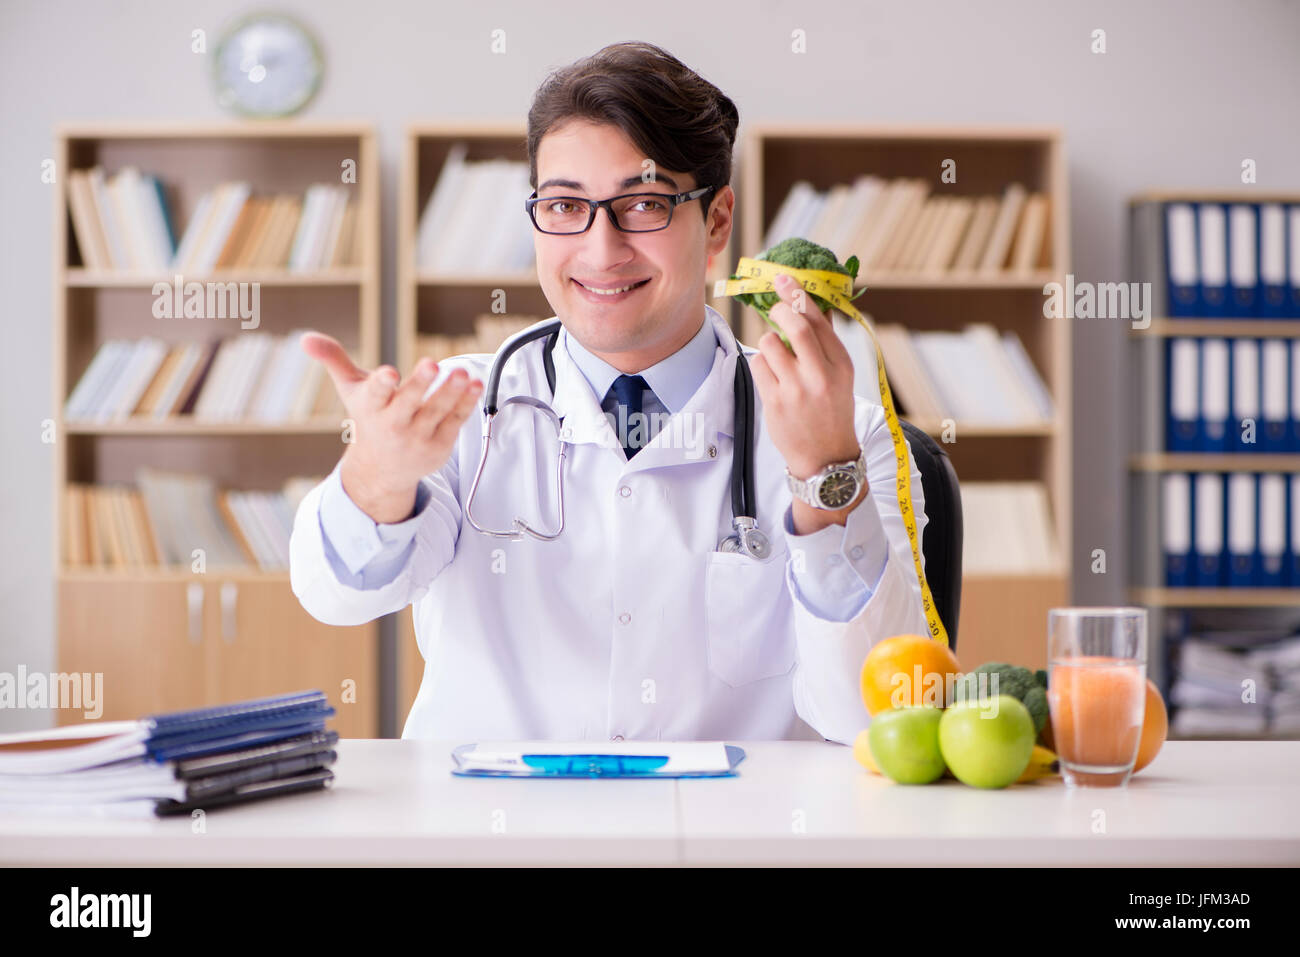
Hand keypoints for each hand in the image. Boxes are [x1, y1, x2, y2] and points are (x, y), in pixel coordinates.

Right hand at [301, 333, 482, 522]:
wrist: (383, 470)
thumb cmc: (369, 419)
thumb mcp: (350, 389)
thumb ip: (333, 359)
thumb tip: (305, 338)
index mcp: (371, 409)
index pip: (375, 395)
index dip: (381, 384)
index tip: (388, 373)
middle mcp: (394, 425)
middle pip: (409, 403)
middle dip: (420, 384)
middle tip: (432, 363)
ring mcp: (419, 437)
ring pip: (437, 412)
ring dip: (450, 392)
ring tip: (462, 372)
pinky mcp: (440, 444)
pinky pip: (455, 421)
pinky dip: (467, 403)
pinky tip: (475, 384)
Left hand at [748, 273, 861, 478]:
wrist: (826, 458)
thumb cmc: (832, 411)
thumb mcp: (840, 376)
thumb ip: (826, 343)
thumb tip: (812, 304)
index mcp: (841, 364)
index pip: (818, 320)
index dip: (798, 295)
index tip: (784, 279)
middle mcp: (820, 375)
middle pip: (794, 325)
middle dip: (779, 309)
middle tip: (773, 309)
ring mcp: (796, 389)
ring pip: (770, 343)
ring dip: (769, 342)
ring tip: (776, 356)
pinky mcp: (775, 402)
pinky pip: (758, 365)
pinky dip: (762, 364)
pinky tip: (771, 375)